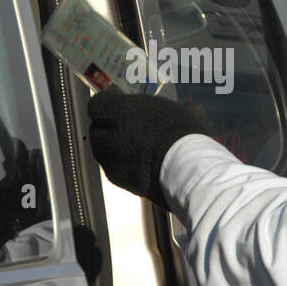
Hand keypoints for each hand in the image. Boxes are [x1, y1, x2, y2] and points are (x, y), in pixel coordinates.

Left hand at [88, 89, 213, 207]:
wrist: (185, 173)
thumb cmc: (183, 135)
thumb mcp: (180, 111)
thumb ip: (170, 109)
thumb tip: (189, 107)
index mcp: (120, 112)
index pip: (97, 105)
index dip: (107, 104)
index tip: (117, 102)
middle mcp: (108, 137)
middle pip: (97, 131)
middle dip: (108, 130)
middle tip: (126, 129)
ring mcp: (111, 162)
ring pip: (104, 154)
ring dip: (113, 150)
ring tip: (135, 150)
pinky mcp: (119, 183)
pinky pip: (115, 171)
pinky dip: (124, 167)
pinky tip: (141, 167)